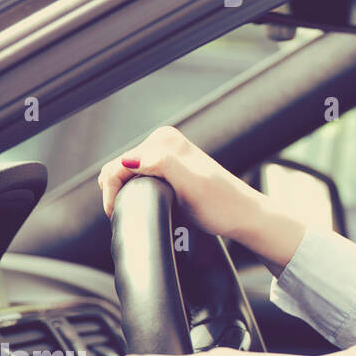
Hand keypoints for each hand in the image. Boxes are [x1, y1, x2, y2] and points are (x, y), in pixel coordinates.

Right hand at [98, 125, 261, 240]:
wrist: (243, 215)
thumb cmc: (221, 205)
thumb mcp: (190, 185)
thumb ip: (163, 166)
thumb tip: (131, 160)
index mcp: (165, 140)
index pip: (118, 163)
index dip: (111, 190)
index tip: (116, 213)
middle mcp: (165, 141)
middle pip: (120, 166)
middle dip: (116, 190)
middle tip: (123, 213)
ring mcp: (167, 153)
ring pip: (127, 172)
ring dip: (123, 190)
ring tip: (132, 209)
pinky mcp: (170, 166)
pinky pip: (138, 175)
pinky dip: (132, 189)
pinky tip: (141, 202)